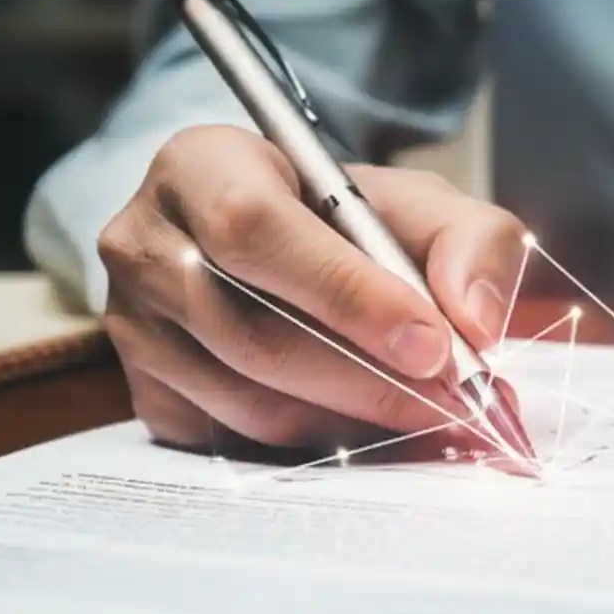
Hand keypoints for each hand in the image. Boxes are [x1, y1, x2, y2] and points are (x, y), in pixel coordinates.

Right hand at [99, 125, 524, 450]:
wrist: (285, 250)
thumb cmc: (348, 222)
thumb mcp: (420, 204)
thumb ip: (471, 243)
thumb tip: (478, 321)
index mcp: (201, 167)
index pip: (257, 231)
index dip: (347, 294)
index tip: (433, 344)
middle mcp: (146, 244)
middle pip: (252, 333)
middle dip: (370, 380)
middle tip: (457, 403)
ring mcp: (135, 329)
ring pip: (248, 402)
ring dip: (354, 420)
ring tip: (430, 416)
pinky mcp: (150, 396)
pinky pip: (237, 442)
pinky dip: (318, 446)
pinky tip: (369, 428)